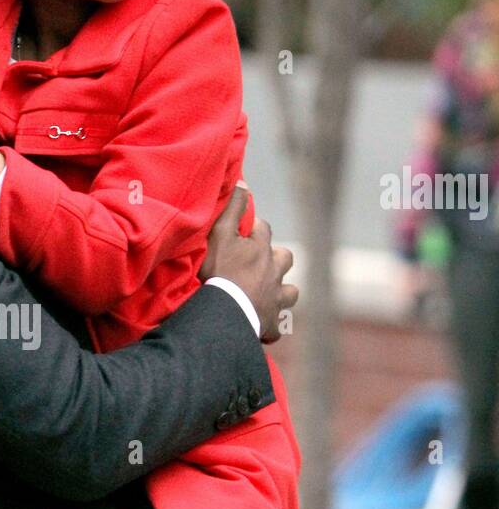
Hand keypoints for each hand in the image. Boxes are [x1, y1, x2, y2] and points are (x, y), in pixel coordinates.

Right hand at [200, 183, 297, 342]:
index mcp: (261, 249)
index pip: (263, 229)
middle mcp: (274, 272)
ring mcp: (275, 299)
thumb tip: (244, 182)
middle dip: (276, 258)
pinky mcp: (271, 324)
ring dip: (281, 291)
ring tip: (266, 294)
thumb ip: (232, 208)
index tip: (241, 232)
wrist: (223, 314)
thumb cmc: (218, 273)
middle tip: (257, 263)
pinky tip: (261, 325)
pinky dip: (271, 324)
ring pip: (290, 292)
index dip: (253, 229)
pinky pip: (277, 325)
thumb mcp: (219, 234)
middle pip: (285, 258)